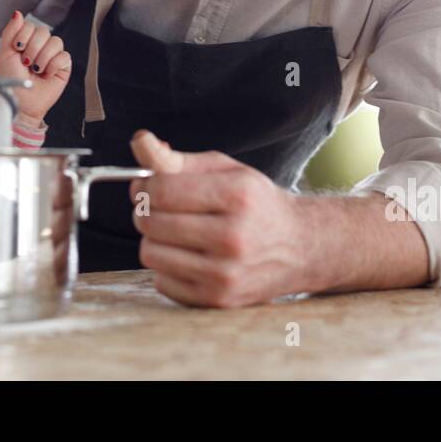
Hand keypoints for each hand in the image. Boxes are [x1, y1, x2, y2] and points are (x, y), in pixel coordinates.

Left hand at [0, 11, 71, 121]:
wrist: (20, 102)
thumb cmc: (11, 80)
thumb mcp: (5, 53)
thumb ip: (10, 31)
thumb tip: (17, 13)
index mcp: (26, 41)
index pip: (31, 25)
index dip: (24, 35)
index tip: (17, 49)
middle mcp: (40, 46)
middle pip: (44, 32)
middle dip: (32, 48)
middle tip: (26, 63)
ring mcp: (53, 55)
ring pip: (56, 42)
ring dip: (42, 58)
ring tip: (36, 70)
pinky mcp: (63, 66)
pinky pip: (64, 56)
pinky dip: (53, 66)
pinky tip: (46, 75)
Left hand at [128, 130, 307, 307]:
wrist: (299, 247)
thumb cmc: (256, 203)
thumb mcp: (225, 170)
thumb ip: (177, 159)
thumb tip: (140, 141)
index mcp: (237, 196)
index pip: (162, 190)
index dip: (144, 185)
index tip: (147, 185)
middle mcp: (233, 237)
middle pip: (151, 222)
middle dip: (146, 210)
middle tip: (160, 207)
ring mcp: (226, 274)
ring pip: (150, 253)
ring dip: (154, 240)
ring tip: (176, 232)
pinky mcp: (218, 300)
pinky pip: (161, 281)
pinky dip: (167, 267)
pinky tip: (189, 257)